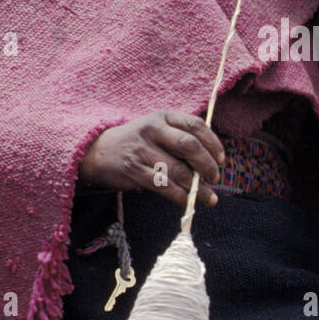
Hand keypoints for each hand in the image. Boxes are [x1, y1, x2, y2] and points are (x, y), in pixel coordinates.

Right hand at [77, 110, 224, 207]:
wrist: (97, 151)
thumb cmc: (136, 142)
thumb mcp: (156, 129)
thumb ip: (180, 138)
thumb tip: (211, 162)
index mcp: (163, 116)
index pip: (195, 125)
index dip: (213, 143)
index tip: (221, 159)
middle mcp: (153, 129)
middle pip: (189, 146)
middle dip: (207, 165)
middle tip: (216, 178)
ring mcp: (142, 149)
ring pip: (178, 170)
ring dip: (198, 187)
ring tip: (209, 197)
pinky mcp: (134, 170)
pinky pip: (164, 185)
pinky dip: (180, 196)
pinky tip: (189, 202)